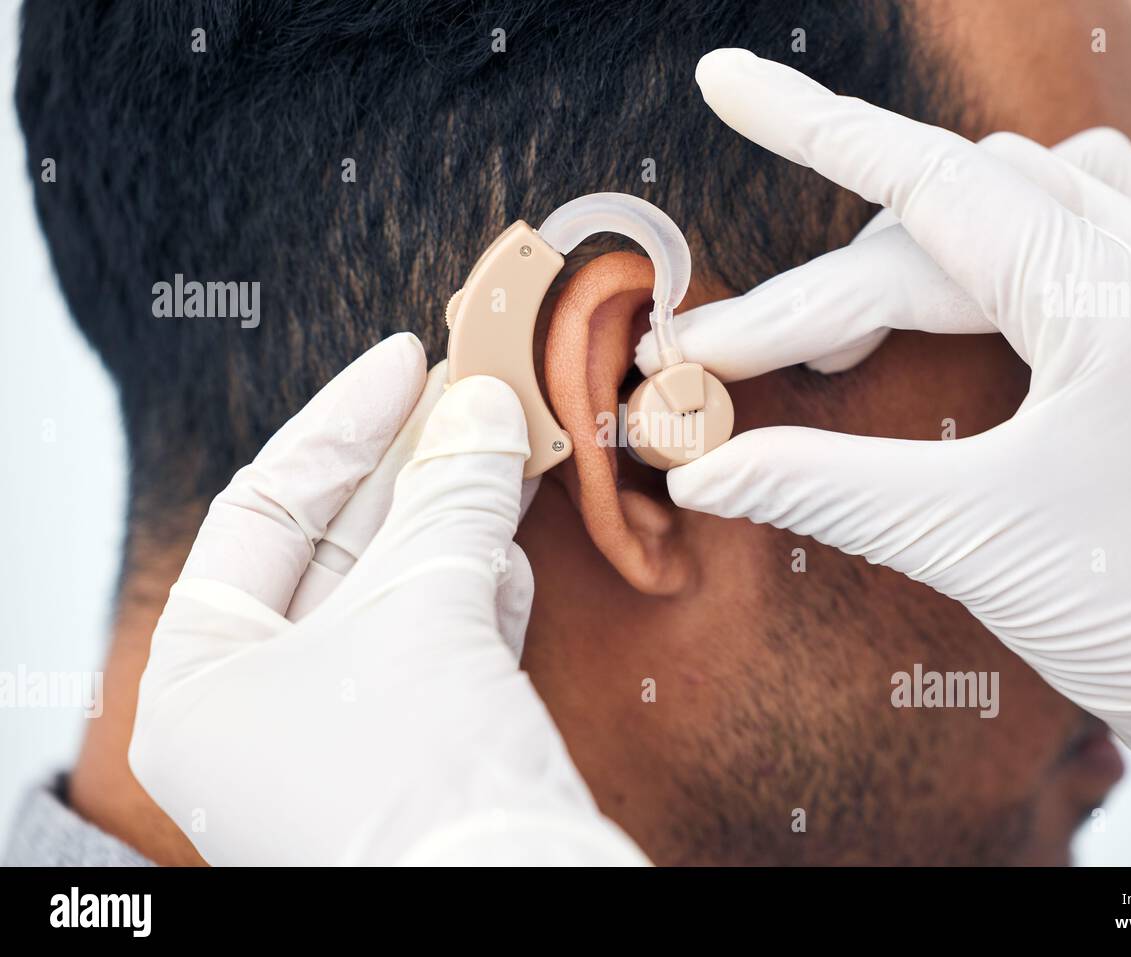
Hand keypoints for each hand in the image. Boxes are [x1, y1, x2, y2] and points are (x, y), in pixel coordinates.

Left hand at [129, 333, 644, 865]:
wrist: (512, 899)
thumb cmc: (415, 781)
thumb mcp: (423, 612)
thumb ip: (450, 498)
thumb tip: (484, 408)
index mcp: (203, 680)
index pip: (264, 511)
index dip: (341, 424)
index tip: (404, 361)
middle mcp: (259, 708)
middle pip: (338, 547)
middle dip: (411, 468)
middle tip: (470, 395)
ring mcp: (340, 732)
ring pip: (399, 592)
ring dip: (456, 520)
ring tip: (503, 447)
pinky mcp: (414, 750)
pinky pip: (439, 642)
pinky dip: (477, 588)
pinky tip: (510, 542)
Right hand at [639, 50, 1130, 863]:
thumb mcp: (968, 542)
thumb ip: (821, 487)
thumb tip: (701, 473)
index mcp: (1111, 302)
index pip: (927, 188)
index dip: (810, 130)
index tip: (724, 83)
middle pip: (944, 223)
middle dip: (821, 291)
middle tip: (720, 355)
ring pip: (1008, 201)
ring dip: (903, 248)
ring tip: (831, 329)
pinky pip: (1074, 217)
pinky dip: (988, 237)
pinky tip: (956, 273)